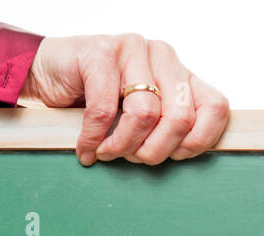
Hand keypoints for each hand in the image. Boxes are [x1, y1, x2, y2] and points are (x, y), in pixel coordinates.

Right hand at [19, 34, 228, 166]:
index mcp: (180, 73)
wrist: (46, 77)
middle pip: (181, 117)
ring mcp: (132, 48)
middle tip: (134, 158)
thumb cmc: (97, 102)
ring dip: (124, 145)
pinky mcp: (99, 51)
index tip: (174, 156)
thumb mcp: (141, 119)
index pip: (216, 108)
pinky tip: (87, 148)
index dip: (198, 142)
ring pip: (145, 114)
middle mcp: (162, 55)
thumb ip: (167, 129)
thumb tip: (185, 154)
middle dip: (156, 150)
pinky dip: (94, 138)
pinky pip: (104, 109)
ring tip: (109, 152)